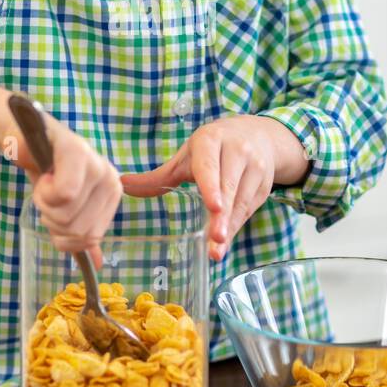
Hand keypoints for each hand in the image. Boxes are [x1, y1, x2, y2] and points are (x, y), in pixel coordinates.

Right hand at [0, 107, 121, 268]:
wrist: (24, 138)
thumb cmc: (47, 171)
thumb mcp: (68, 206)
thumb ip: (83, 231)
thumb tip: (97, 264)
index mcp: (112, 193)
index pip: (90, 238)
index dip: (64, 234)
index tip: (57, 207)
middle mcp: (110, 178)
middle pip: (78, 230)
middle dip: (52, 220)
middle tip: (48, 195)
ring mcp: (96, 164)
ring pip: (67, 214)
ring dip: (44, 205)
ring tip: (45, 184)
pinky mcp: (76, 152)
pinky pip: (64, 194)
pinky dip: (43, 193)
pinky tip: (44, 176)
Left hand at [119, 116, 278, 261]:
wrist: (258, 135)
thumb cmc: (214, 148)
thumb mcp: (187, 157)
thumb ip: (158, 176)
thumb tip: (122, 184)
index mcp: (211, 141)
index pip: (210, 166)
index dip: (212, 186)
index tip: (214, 206)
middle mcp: (237, 151)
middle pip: (228, 188)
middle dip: (222, 216)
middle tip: (215, 240)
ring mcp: (254, 168)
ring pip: (241, 202)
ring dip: (229, 228)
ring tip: (217, 251)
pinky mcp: (264, 185)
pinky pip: (248, 210)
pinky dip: (236, 227)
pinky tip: (225, 241)